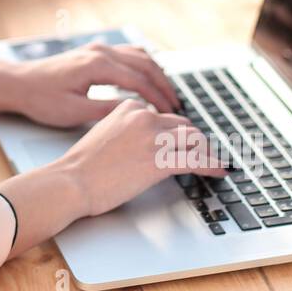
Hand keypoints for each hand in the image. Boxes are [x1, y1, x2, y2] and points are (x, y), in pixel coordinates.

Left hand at [7, 43, 181, 126]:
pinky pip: (127, 53)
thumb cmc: (41, 99)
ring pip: (139, 55)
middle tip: (177, 105)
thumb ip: (106, 110)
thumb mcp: (75, 112)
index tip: (171, 113)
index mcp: (97, 65)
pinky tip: (148, 78)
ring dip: (156, 73)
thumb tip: (136, 113)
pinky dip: (143, 65)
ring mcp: (97, 49)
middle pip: (145, 64)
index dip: (158, 98)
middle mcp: (100, 52)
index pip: (139, 81)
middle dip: (164, 85)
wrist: (18, 83)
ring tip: (167, 94)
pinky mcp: (93, 52)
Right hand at [57, 99, 226, 218]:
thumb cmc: (83, 165)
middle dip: (199, 141)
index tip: (190, 141)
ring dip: (209, 152)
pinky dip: (212, 165)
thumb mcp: (106, 133)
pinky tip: (220, 170)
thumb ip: (128, 129)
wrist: (71, 181)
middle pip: (185, 126)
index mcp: (130, 108)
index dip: (182, 132)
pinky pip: (195, 160)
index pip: (167, 116)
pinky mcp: (158, 160)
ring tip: (217, 162)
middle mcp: (143, 117)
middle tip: (207, 153)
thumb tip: (151, 141)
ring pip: (195, 140)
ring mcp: (152, 138)